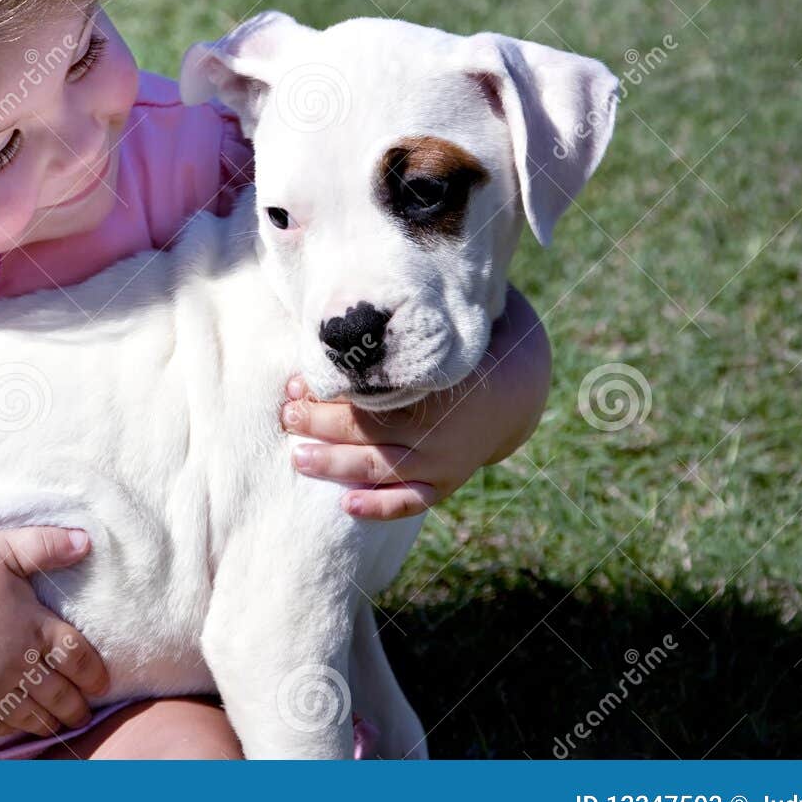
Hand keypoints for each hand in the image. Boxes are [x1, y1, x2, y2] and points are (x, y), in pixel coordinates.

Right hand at [0, 527, 109, 737]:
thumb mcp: (7, 547)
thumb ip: (48, 545)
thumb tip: (86, 540)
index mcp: (35, 627)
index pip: (77, 658)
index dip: (94, 675)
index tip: (102, 685)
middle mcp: (17, 663)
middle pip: (58, 695)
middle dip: (76, 709)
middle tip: (84, 715)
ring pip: (28, 716)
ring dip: (47, 723)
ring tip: (56, 727)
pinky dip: (7, 730)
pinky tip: (13, 729)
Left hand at [282, 288, 552, 519]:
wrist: (513, 391)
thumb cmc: (455, 354)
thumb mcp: (437, 332)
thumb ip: (399, 326)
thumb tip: (345, 295)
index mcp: (433, 385)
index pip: (371, 393)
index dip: (330, 392)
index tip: (296, 383)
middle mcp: (437, 427)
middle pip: (367, 430)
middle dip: (321, 424)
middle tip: (288, 415)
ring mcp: (443, 461)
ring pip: (381, 468)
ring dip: (336, 464)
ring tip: (299, 457)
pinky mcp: (445, 483)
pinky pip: (411, 502)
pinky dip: (380, 506)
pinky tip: (347, 505)